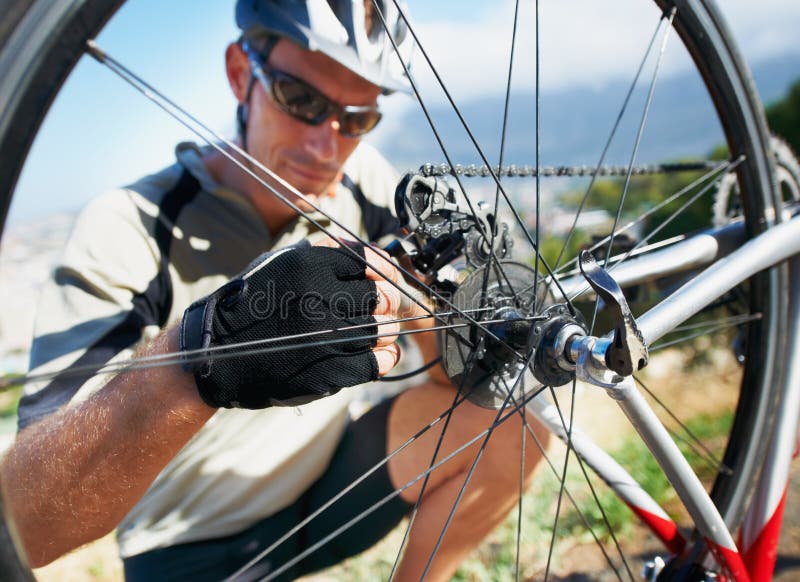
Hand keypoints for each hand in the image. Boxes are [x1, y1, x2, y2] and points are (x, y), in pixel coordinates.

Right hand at [180, 242, 402, 407]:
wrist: (217, 352)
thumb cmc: (252, 304)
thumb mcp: (280, 263)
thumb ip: (325, 253)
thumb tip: (375, 255)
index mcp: (311, 267)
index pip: (371, 261)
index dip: (384, 270)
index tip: (383, 278)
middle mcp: (321, 299)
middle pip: (384, 297)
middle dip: (386, 302)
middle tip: (377, 309)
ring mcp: (327, 337)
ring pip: (385, 329)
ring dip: (385, 331)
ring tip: (373, 332)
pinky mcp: (330, 371)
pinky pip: (379, 361)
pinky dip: (385, 357)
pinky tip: (377, 353)